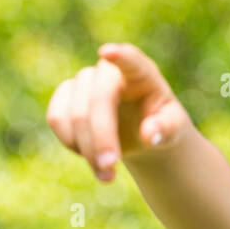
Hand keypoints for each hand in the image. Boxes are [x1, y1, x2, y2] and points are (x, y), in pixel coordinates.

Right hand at [45, 42, 192, 181]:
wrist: (141, 132)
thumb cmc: (161, 125)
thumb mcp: (173, 129)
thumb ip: (167, 129)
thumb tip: (150, 134)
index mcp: (141, 73)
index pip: (131, 60)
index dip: (120, 57)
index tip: (108, 53)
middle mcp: (108, 72)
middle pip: (97, 101)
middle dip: (101, 139)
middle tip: (109, 171)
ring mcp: (83, 81)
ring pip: (72, 113)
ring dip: (86, 150)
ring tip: (106, 175)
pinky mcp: (65, 96)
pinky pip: (56, 118)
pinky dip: (69, 143)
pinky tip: (89, 157)